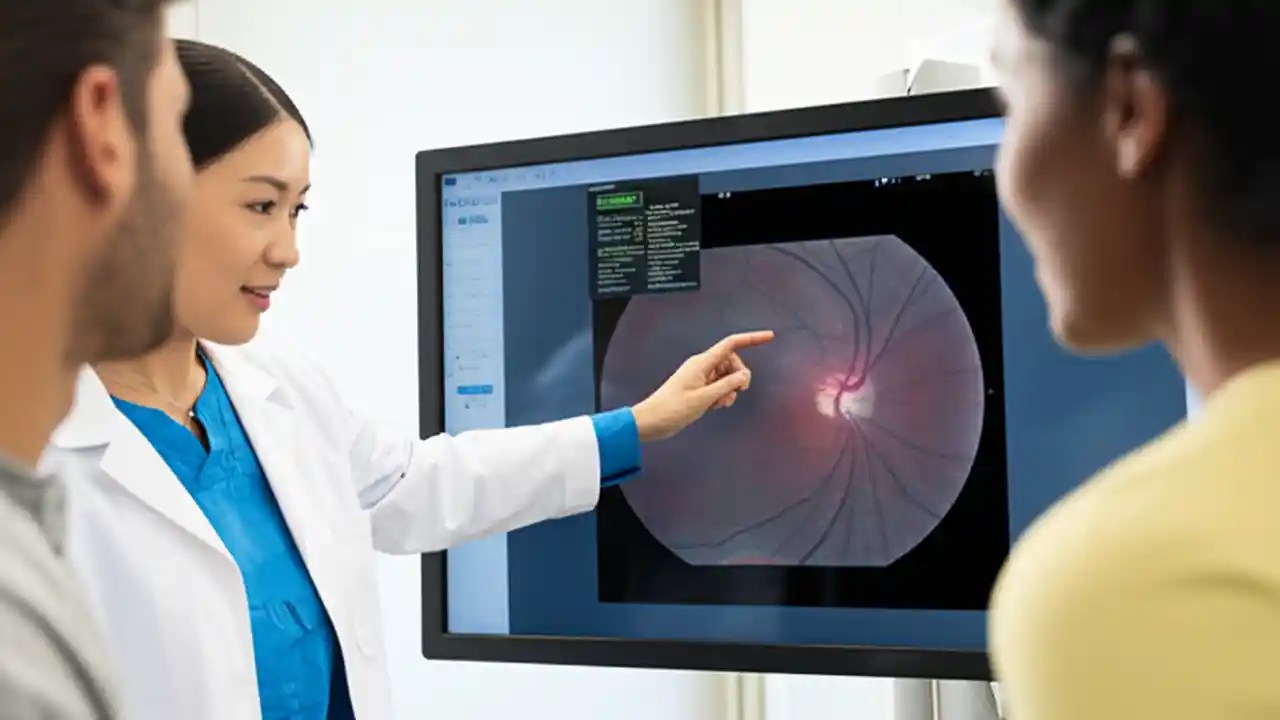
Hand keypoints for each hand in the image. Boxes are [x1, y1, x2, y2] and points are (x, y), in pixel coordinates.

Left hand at [631, 330, 774, 442]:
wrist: (652, 421)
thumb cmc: (673, 408)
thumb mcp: (704, 398)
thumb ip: (727, 385)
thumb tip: (744, 375)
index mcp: (702, 362)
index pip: (732, 344)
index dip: (752, 339)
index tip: (770, 337)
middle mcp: (702, 366)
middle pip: (732, 361)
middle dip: (739, 375)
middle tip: (739, 391)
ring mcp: (699, 376)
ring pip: (726, 375)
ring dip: (730, 388)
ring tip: (722, 403)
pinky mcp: (698, 388)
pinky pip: (718, 385)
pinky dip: (722, 394)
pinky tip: (716, 406)